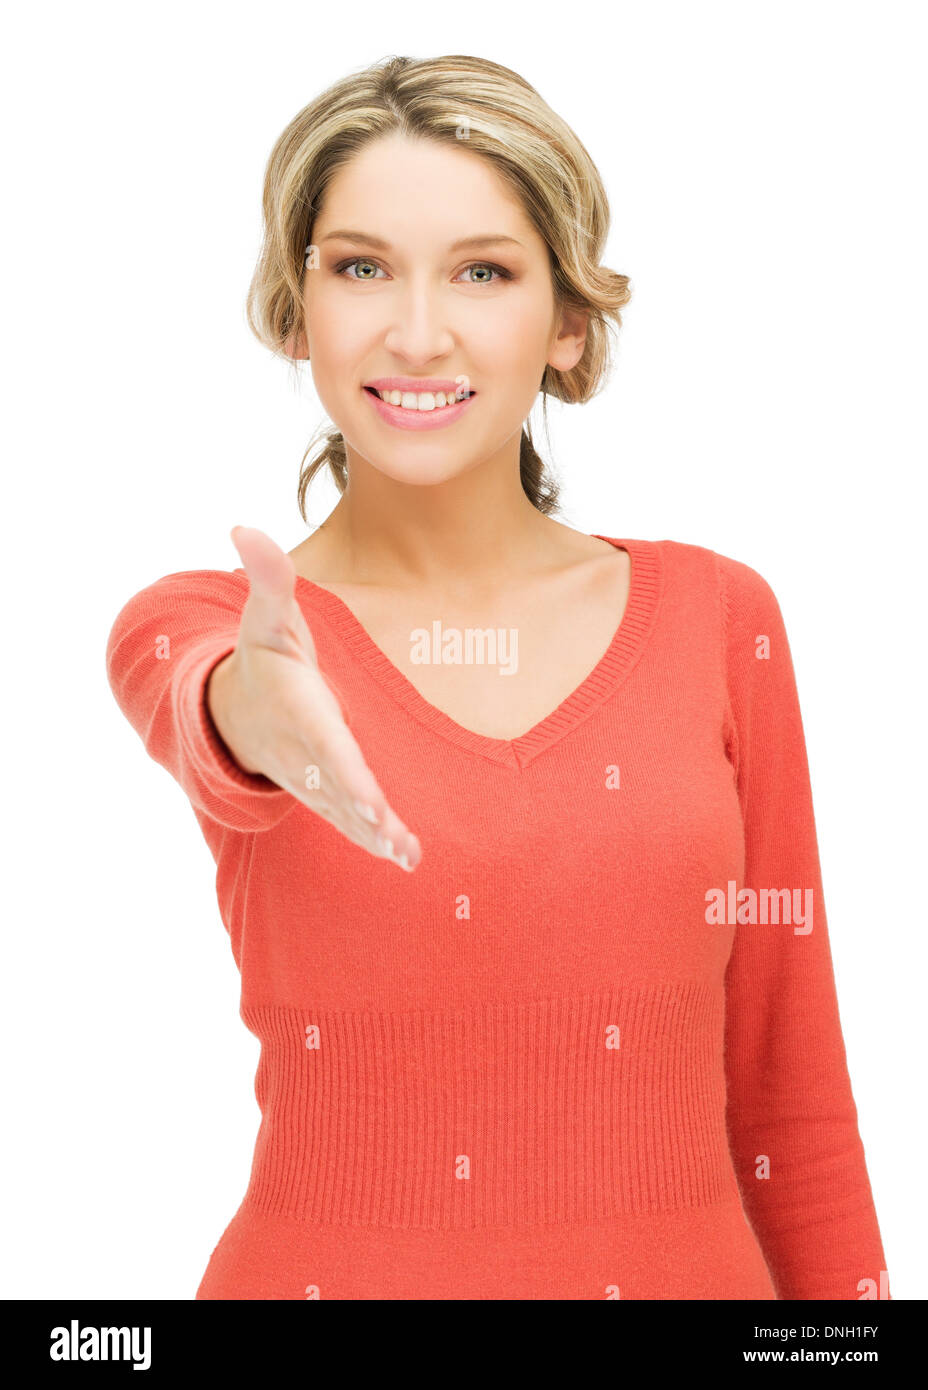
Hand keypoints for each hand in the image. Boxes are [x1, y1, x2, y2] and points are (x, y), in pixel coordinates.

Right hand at [206, 525, 419, 870]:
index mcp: (299, 710)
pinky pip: (348, 822)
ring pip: (344, 814)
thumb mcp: (265, 616)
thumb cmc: (265, 659)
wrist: (233, 713)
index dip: (345, 772)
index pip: (325, 744)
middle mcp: (305, 753)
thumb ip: (268, 578)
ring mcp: (313, 780)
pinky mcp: (324, 794)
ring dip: (373, 837)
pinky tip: (406, 858)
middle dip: (363, 814)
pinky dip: (373, 841)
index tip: (368, 797)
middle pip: (337, 789)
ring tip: (405, 856)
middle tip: (391, 837)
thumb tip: (244, 527)